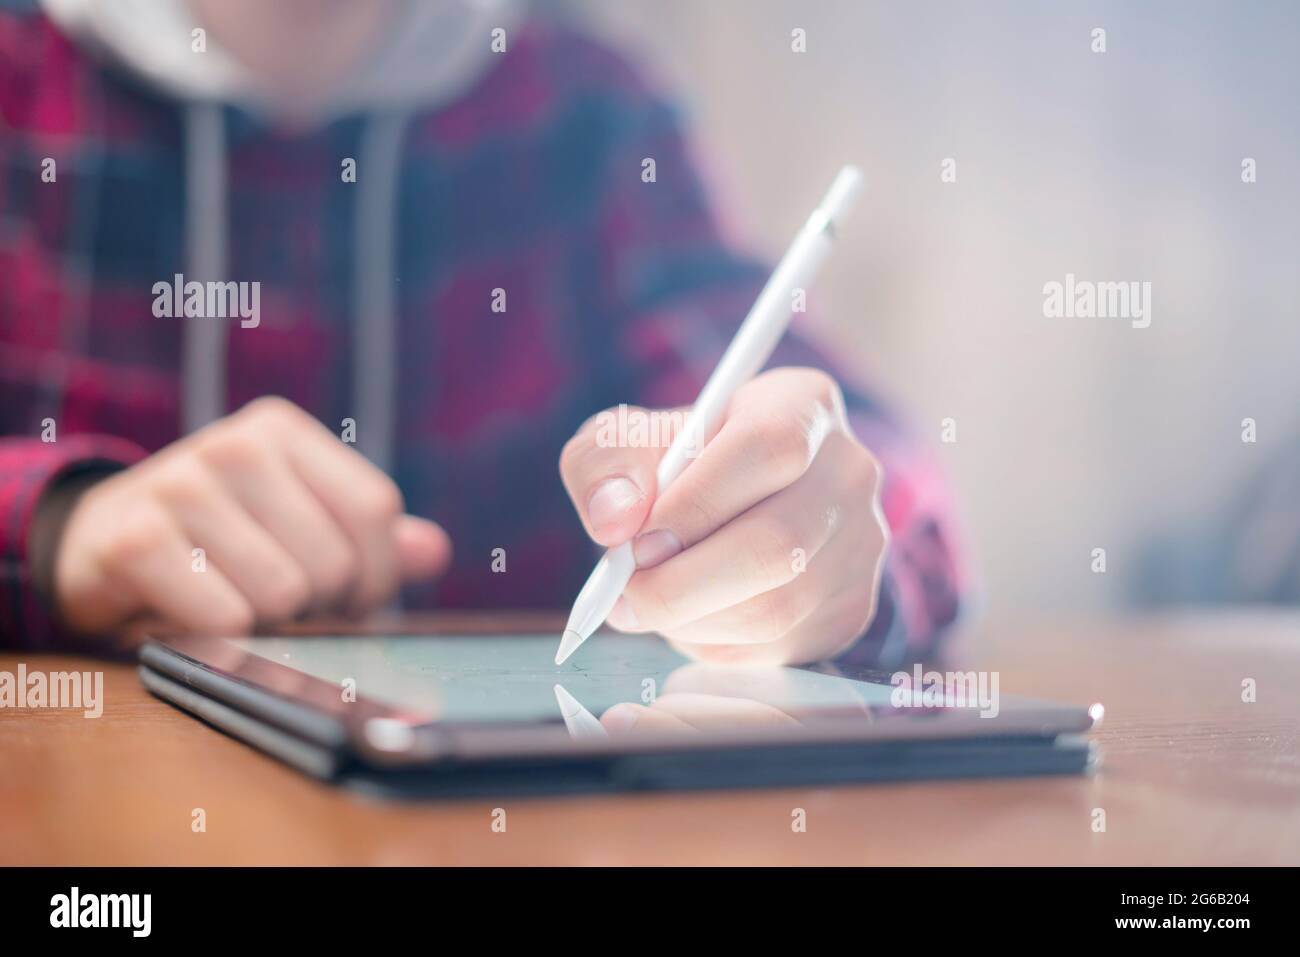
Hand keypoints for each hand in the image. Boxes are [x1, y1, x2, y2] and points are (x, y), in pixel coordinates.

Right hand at [44, 397, 450, 639]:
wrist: (98, 543)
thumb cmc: (219, 537)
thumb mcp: (296, 521)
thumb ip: (371, 537)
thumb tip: (434, 552)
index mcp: (283, 431)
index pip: (374, 509)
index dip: (377, 573)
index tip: (353, 597)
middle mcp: (235, 445)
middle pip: (333, 560)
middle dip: (317, 603)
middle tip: (276, 598)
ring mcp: (181, 485)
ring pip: (284, 593)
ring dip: (266, 621)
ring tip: (232, 598)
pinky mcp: (135, 539)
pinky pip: (226, 617)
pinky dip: (220, 634)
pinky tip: (192, 612)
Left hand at [560, 367, 887, 664]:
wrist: (729, 508)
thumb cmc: (678, 466)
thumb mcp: (627, 442)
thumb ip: (606, 462)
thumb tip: (616, 518)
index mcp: (802, 405)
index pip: (768, 448)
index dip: (696, 503)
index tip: (637, 540)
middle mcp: (847, 472)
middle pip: (778, 545)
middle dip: (680, 584)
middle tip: (626, 592)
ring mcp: (859, 545)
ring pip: (773, 609)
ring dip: (689, 620)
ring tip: (649, 602)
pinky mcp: (850, 609)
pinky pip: (774, 648)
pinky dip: (712, 643)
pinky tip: (690, 615)